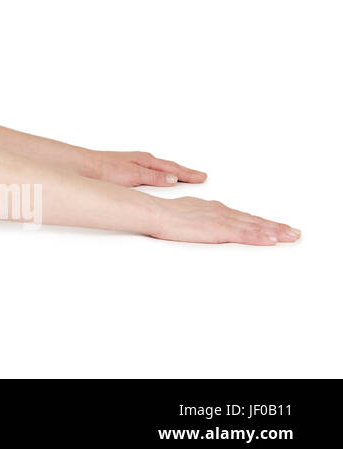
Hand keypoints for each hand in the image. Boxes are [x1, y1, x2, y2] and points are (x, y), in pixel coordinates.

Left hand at [90, 150, 205, 186]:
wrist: (85, 166)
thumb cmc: (105, 169)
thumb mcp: (133, 175)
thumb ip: (154, 177)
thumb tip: (174, 178)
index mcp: (146, 161)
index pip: (173, 169)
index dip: (188, 175)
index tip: (202, 177)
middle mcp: (142, 160)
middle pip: (169, 167)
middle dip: (185, 172)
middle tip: (200, 176)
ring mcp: (135, 163)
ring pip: (161, 168)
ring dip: (174, 171)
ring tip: (186, 175)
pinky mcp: (128, 168)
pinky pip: (151, 170)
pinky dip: (161, 173)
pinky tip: (160, 176)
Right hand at [149, 196, 300, 244]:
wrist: (155, 213)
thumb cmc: (162, 214)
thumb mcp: (182, 214)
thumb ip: (196, 218)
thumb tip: (198, 222)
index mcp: (212, 209)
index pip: (241, 217)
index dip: (259, 223)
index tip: (274, 227)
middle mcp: (220, 212)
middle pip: (253, 220)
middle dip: (274, 227)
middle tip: (293, 232)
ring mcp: (221, 220)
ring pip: (254, 226)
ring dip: (274, 231)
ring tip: (291, 236)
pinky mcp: (218, 229)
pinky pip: (244, 234)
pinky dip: (260, 236)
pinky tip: (273, 239)